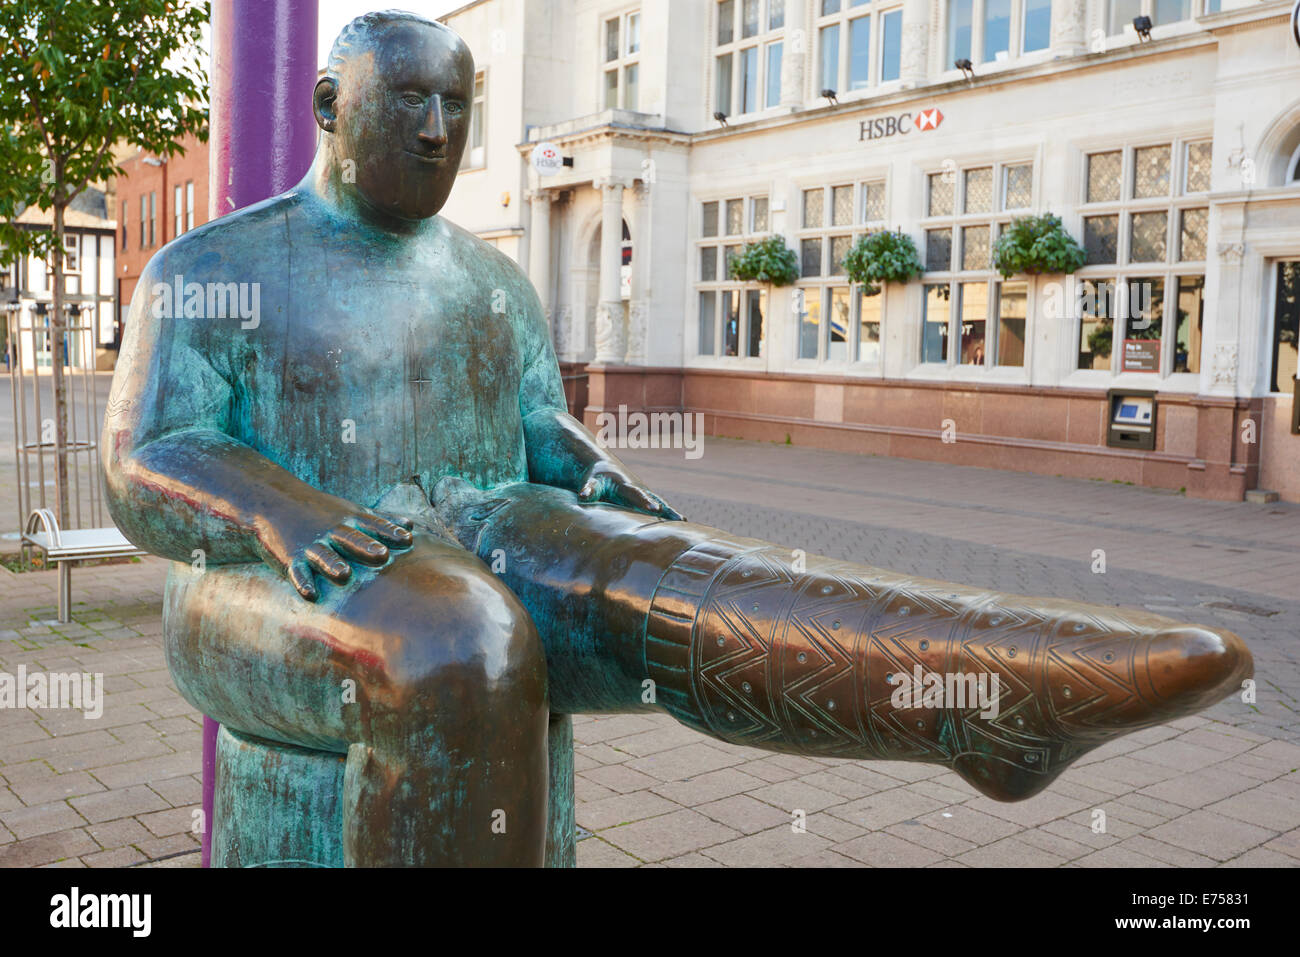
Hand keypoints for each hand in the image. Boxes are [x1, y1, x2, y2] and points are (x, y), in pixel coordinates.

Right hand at [251, 494, 413, 600]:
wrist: (275, 503)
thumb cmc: (322, 512)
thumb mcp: (352, 511)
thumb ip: (381, 521)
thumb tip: (412, 525)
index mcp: (350, 520)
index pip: (372, 524)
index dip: (389, 531)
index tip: (408, 538)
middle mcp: (332, 531)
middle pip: (350, 538)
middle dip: (366, 546)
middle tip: (382, 555)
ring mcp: (311, 543)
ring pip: (323, 555)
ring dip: (333, 564)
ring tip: (345, 575)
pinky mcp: (291, 556)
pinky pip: (297, 571)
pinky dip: (302, 582)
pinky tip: (310, 595)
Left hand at [577, 460, 682, 519]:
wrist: (604, 468)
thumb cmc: (596, 478)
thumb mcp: (591, 483)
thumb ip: (589, 489)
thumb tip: (583, 496)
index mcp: (627, 486)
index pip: (637, 495)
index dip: (646, 502)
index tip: (655, 508)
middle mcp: (640, 491)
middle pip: (655, 501)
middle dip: (666, 510)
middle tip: (679, 520)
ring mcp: (645, 496)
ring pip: (661, 505)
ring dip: (671, 514)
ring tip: (684, 524)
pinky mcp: (645, 502)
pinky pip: (659, 510)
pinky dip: (668, 517)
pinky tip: (680, 527)